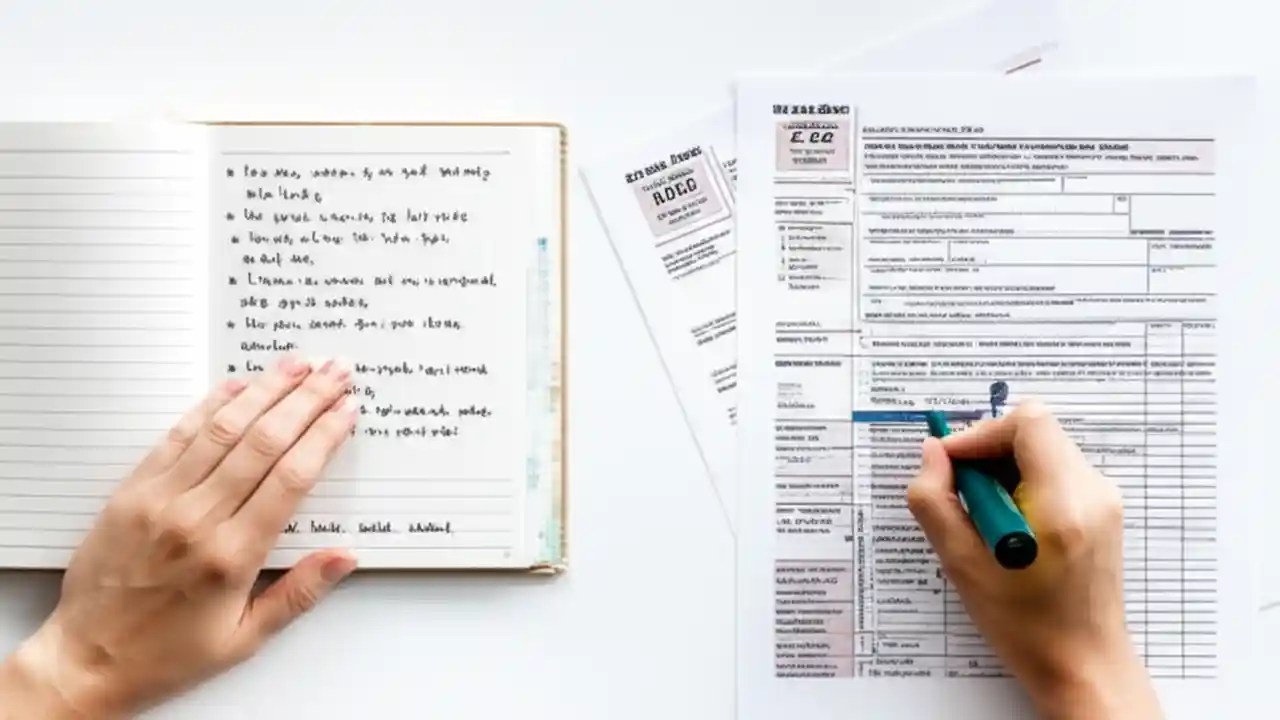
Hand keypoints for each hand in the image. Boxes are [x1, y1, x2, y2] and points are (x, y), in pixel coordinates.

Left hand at [0, 354, 358, 718]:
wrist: (86, 659)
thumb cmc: (168, 654)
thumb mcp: (245, 638)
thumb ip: (299, 593)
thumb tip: (346, 556)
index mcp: (232, 556)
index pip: (291, 477)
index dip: (324, 435)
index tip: (348, 409)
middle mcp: (197, 519)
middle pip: (264, 442)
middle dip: (305, 400)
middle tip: (335, 371)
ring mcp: (161, 499)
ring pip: (223, 429)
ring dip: (264, 390)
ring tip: (296, 363)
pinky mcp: (132, 491)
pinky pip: (177, 437)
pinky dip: (209, 405)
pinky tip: (236, 384)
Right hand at [907, 400, 1161, 719]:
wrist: (1083, 665)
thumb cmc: (1025, 625)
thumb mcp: (962, 565)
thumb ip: (936, 501)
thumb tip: (933, 453)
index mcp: (1062, 502)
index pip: (1026, 422)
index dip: (979, 434)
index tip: (949, 465)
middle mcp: (1092, 491)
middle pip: (1033, 432)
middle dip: (988, 452)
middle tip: (962, 495)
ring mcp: (1104, 499)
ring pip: (1042, 449)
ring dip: (1004, 470)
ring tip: (985, 518)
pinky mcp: (1102, 510)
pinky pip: (1055, 471)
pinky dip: (1023, 483)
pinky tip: (1008, 526)